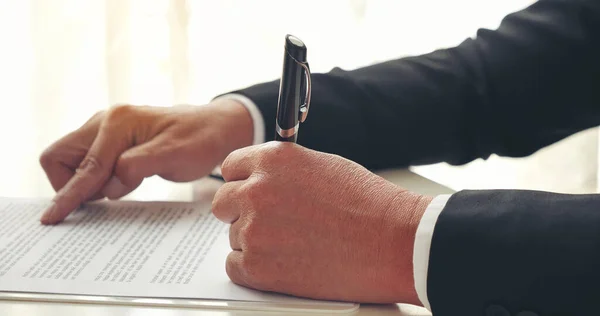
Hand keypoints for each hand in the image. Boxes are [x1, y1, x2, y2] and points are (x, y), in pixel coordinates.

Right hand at [39, 99, 253, 224]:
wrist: (215, 128)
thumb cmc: (199, 140)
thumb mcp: (174, 155)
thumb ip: (136, 167)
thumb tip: (108, 187)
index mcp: (117, 123)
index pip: (85, 166)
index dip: (69, 195)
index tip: (52, 219)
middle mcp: (105, 121)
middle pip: (60, 156)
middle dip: (71, 184)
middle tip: (105, 198)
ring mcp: (106, 130)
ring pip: (71, 160)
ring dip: (86, 182)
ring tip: (122, 187)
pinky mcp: (112, 141)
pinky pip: (87, 162)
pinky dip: (95, 179)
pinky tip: (119, 185)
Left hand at [212, 141, 432, 303]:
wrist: (392, 242)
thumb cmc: (366, 203)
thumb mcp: (320, 165)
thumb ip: (282, 171)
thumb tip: (261, 181)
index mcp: (271, 160)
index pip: (230, 168)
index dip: (242, 182)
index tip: (250, 193)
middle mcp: (255, 191)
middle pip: (223, 203)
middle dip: (242, 212)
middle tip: (270, 223)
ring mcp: (254, 230)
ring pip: (234, 236)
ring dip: (255, 241)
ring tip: (293, 244)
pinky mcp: (258, 268)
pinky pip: (234, 266)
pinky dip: (253, 268)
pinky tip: (282, 262)